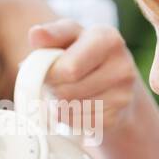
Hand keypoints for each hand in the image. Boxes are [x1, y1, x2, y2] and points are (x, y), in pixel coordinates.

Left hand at [28, 20, 138, 139]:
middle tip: (53, 83)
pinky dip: (69, 117)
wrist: (115, 79)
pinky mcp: (116, 118)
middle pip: (66, 92)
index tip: (46, 72)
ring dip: (58, 104)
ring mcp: (122, 95)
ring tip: (64, 92)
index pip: (69, 69)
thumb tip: (35, 34)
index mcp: (107, 39)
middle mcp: (121, 66)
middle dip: (51, 89)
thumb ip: (51, 34)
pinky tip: (74, 105)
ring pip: (70, 110)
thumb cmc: (83, 52)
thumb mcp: (69, 35)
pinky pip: (78, 124)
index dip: (49, 74)